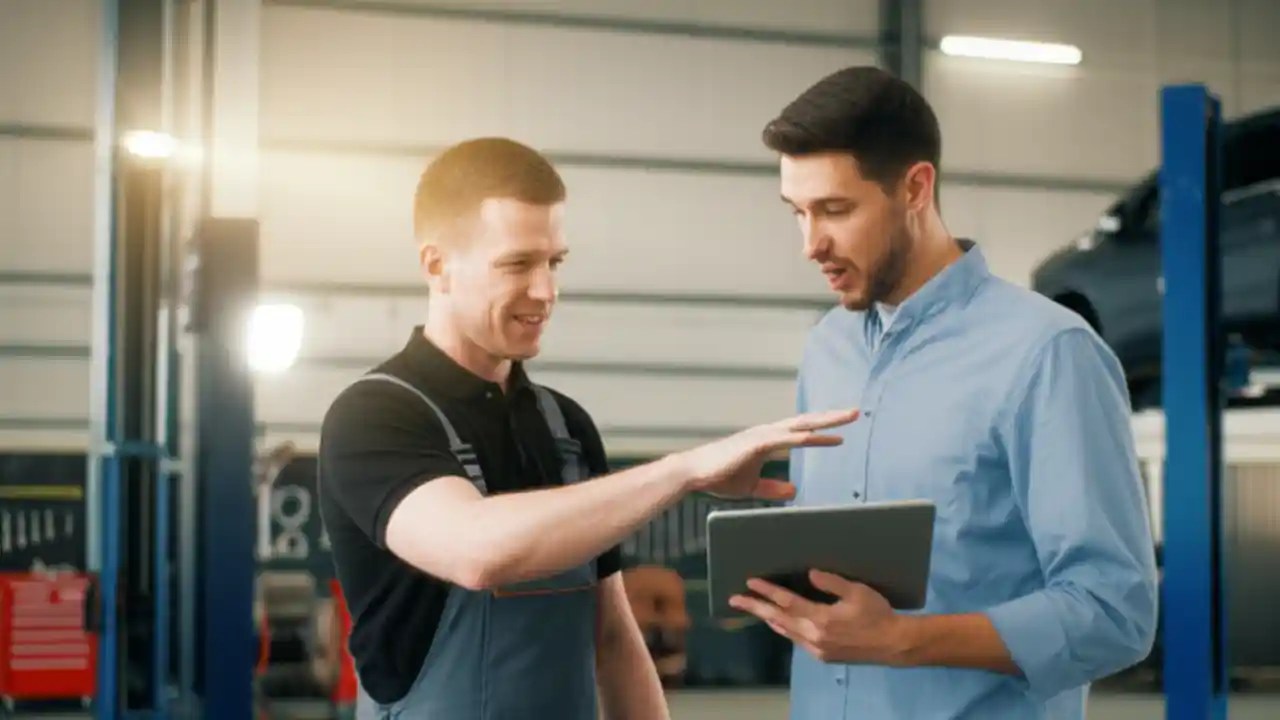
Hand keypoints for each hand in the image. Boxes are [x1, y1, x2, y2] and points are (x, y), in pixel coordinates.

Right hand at [673, 408, 858, 500]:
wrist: (694, 473)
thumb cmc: (719, 476)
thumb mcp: (752, 486)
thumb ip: (773, 487)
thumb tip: (795, 490)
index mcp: (766, 440)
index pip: (800, 433)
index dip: (821, 433)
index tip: (840, 435)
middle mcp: (767, 432)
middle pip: (806, 422)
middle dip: (831, 418)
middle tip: (855, 413)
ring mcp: (762, 434)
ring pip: (800, 425)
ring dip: (825, 421)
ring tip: (847, 418)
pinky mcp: (755, 442)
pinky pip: (784, 438)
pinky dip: (802, 436)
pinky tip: (818, 435)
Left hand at [729, 569, 903, 664]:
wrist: (893, 644)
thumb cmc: (877, 614)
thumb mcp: (857, 591)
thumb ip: (831, 582)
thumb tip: (810, 574)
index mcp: (821, 619)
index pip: (787, 602)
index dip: (767, 591)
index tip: (750, 582)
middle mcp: (814, 636)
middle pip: (778, 619)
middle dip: (756, 608)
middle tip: (734, 600)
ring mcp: (817, 648)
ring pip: (785, 631)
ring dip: (768, 618)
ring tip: (753, 608)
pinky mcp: (822, 656)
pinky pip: (796, 640)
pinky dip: (784, 628)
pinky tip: (779, 622)